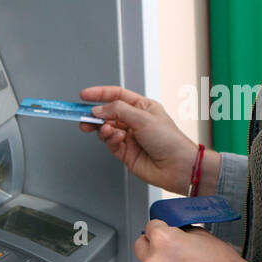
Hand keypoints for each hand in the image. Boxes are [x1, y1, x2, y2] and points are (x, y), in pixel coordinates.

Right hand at [78, 84, 207, 195]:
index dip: (99, 94)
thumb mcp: (143, 118)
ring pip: (106, 129)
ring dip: (103, 129)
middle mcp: (134, 121)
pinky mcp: (125, 152)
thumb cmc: (170, 140)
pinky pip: (110, 143)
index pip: (116, 95)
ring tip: (107, 130)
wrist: (177, 166)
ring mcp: (129, 137)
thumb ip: (118, 111)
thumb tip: (99, 110)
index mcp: (142, 107)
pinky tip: (117, 139)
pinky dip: (110, 140)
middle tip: (83, 118)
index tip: (84, 95)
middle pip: (107, 114)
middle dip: (94, 115)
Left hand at [133, 220, 250, 261]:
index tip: (166, 233)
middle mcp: (153, 260)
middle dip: (152, 246)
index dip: (161, 228)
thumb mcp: (202, 235)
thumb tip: (173, 234)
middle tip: (169, 251)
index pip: (150, 226)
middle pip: (140, 247)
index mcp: (162, 240)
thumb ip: (181, 232)